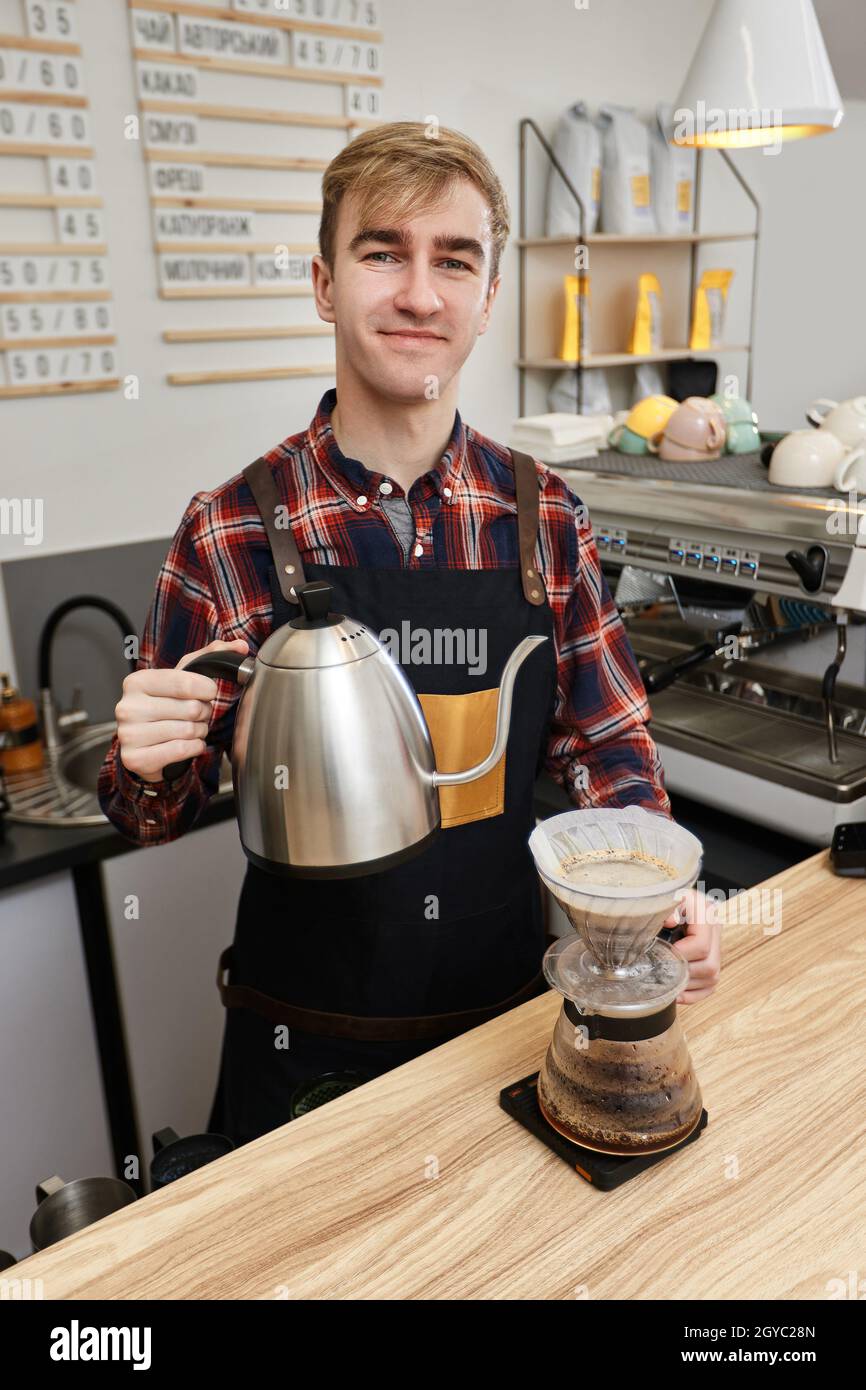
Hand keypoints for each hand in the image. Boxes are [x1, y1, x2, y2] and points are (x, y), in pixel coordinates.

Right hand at [115, 638, 247, 781]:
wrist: (144, 746)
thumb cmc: (164, 710)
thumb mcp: (182, 679)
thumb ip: (210, 657)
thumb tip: (240, 645)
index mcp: (137, 682)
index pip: (186, 682)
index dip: (207, 690)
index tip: (208, 693)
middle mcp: (128, 706)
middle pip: (190, 709)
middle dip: (203, 714)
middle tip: (195, 716)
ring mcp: (129, 734)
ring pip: (187, 731)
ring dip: (198, 732)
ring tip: (189, 730)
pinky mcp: (135, 758)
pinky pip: (181, 750)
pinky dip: (192, 748)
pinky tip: (186, 745)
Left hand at [664, 887, 721, 1003]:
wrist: (676, 901)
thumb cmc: (669, 899)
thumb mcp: (668, 896)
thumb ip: (668, 906)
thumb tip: (670, 921)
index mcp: (706, 915)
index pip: (701, 945)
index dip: (681, 954)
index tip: (663, 953)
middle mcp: (716, 934)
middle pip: (709, 966)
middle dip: (683, 971)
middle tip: (661, 969)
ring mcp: (717, 950)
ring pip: (711, 978)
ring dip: (687, 984)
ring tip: (666, 981)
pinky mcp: (712, 963)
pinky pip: (709, 988)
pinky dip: (692, 995)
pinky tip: (677, 994)